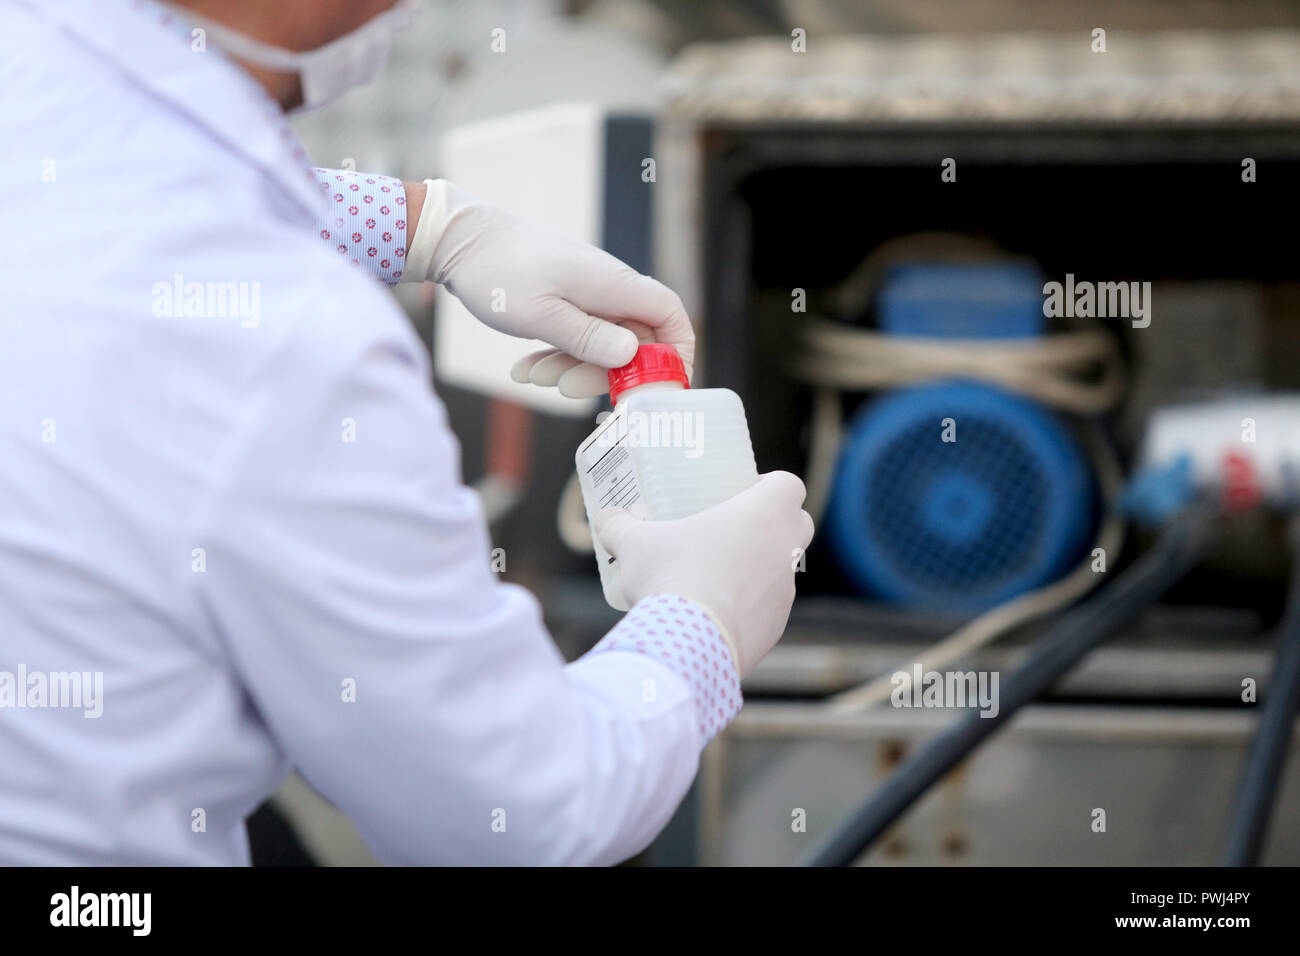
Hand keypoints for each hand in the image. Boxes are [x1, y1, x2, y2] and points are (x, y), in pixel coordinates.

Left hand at [404, 179, 694, 397]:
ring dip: (572, 369)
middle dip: (604, 373)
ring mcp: (589, 296)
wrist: (460, 240)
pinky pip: (577, 338)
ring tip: (529, 377)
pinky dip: (556, 358)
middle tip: (563, 388)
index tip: (656, 385)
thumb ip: (587, 337)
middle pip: (634, 342)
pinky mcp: (568, 303)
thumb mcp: (541, 314)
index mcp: (613, 285)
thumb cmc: (499, 272)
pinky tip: (524, 371)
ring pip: (601, 345)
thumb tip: (631, 355)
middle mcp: (609, 289)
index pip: (670, 315)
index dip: (675, 352)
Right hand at [592, 473, 814, 677]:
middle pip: (799, 524)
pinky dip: (749, 608)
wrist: (689, 645)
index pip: (790, 485)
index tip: (748, 491)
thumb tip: (606, 520)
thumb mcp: (634, 545)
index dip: (772, 485)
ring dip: (760, 568)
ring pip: (783, 570)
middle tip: (735, 529)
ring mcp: (784, 592)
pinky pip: (768, 609)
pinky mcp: (776, 628)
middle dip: (775, 524)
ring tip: (717, 576)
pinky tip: (715, 614)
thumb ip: (619, 526)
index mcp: (763, 515)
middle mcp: (784, 550)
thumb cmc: (670, 579)